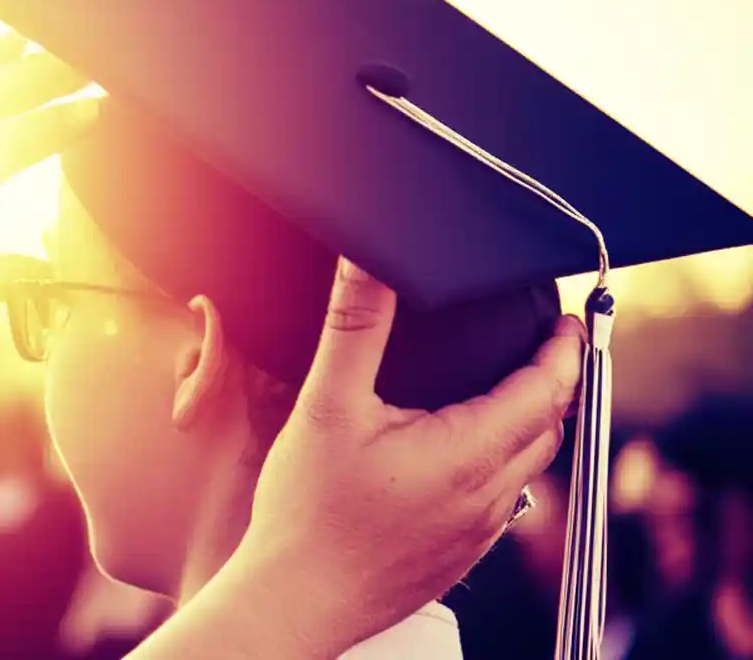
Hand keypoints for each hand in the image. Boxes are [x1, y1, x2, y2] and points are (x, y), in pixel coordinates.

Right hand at [239, 258, 582, 649]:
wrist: (295, 601)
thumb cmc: (308, 512)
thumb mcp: (328, 405)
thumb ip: (355, 325)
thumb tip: (366, 262)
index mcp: (469, 452)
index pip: (548, 389)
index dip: (564, 349)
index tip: (567, 320)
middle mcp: (487, 497)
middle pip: (547, 427)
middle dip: (553, 382)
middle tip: (542, 346)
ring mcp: (476, 534)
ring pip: (526, 468)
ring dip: (530, 425)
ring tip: (508, 392)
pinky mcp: (457, 557)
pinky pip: (500, 502)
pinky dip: (501, 466)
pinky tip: (464, 458)